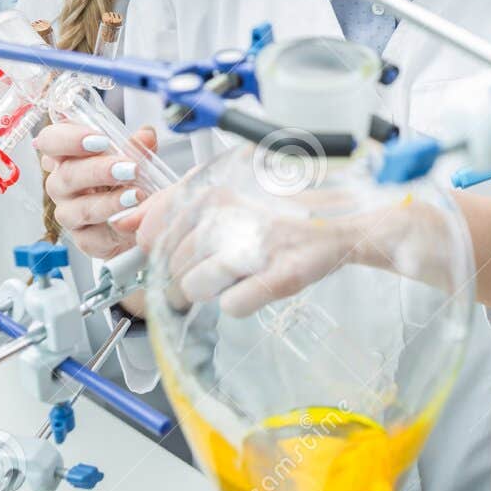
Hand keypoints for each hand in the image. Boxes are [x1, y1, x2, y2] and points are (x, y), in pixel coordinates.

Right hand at [35, 121, 158, 259]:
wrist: (137, 218)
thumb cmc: (126, 180)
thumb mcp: (133, 158)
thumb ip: (137, 147)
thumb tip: (146, 134)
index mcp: (67, 156)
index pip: (50, 140)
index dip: (69, 139)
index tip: (100, 140)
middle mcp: (60, 185)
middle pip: (66, 175)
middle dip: (99, 171)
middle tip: (130, 168)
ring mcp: (68, 214)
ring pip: (78, 209)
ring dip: (109, 202)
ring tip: (136, 195)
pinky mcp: (83, 240)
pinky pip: (93, 238)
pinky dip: (115, 230)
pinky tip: (133, 221)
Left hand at [136, 187, 457, 317]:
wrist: (360, 218)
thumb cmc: (293, 205)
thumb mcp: (234, 189)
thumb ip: (178, 202)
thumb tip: (130, 223)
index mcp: (218, 185)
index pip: (156, 227)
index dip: (160, 249)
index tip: (173, 254)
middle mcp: (234, 209)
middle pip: (172, 263)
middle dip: (183, 277)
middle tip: (215, 272)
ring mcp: (258, 242)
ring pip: (195, 286)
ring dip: (209, 291)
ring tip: (236, 278)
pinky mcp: (282, 274)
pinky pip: (233, 305)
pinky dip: (240, 303)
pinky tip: (256, 286)